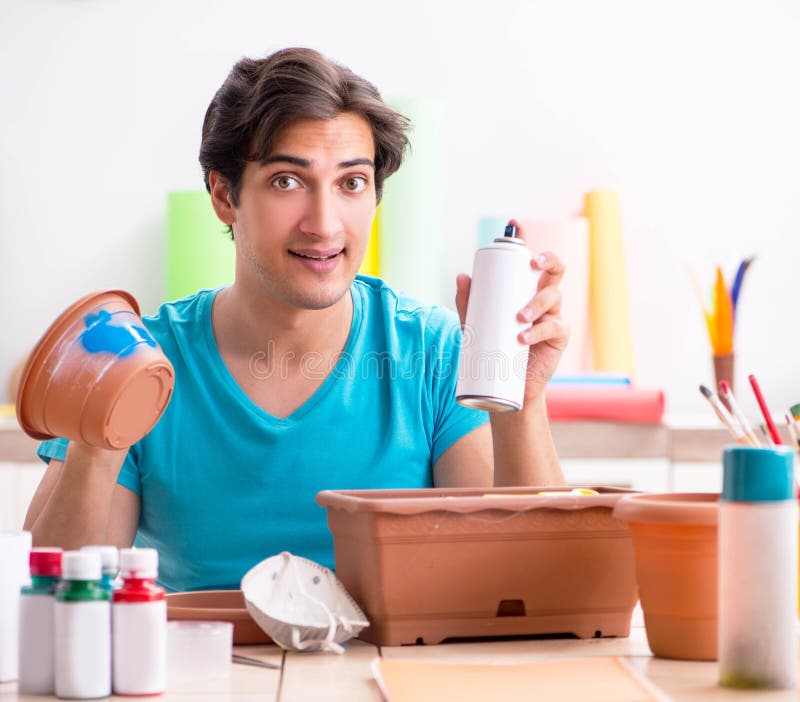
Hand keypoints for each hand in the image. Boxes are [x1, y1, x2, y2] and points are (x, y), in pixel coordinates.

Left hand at [455, 218, 569, 403]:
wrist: (505, 386)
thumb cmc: (493, 348)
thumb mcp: (476, 324)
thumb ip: (468, 303)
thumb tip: (462, 277)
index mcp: (525, 289)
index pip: (529, 261)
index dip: (526, 241)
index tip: (515, 225)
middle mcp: (543, 298)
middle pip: (555, 270)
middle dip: (548, 260)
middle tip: (532, 263)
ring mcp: (554, 316)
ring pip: (553, 296)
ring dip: (537, 302)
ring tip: (519, 317)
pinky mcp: (560, 336)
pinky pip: (554, 327)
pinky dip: (538, 331)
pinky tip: (524, 337)